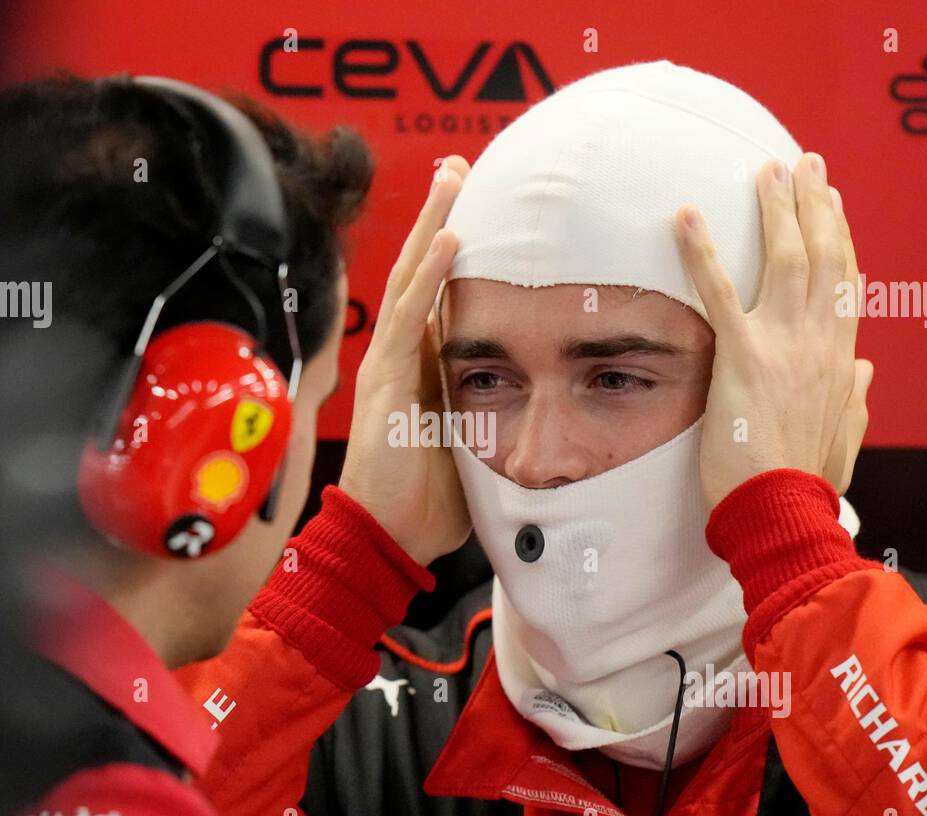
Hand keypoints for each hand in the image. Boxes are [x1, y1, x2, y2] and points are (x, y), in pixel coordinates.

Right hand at [339, 155, 472, 565]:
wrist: (390, 538)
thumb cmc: (430, 500)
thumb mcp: (470, 442)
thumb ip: (490, 412)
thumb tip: (540, 408)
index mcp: (421, 367)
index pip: (436, 293)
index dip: (452, 247)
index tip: (475, 207)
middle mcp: (401, 355)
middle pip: (419, 270)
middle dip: (438, 214)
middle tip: (458, 166)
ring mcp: (389, 363)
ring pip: (410, 278)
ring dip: (432, 223)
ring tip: (452, 176)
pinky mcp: (386, 379)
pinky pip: (409, 316)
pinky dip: (429, 275)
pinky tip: (448, 236)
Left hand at [676, 153, 873, 510]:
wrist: (782, 510)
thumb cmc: (807, 481)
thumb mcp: (845, 438)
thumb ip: (856, 399)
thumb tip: (866, 368)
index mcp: (841, 360)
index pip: (845, 284)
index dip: (841, 238)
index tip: (835, 203)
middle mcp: (820, 342)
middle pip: (823, 257)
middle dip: (815, 204)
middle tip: (804, 165)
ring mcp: (783, 345)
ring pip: (786, 259)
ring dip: (777, 210)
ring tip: (767, 171)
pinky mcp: (742, 356)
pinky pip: (719, 292)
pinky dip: (702, 251)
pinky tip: (685, 217)